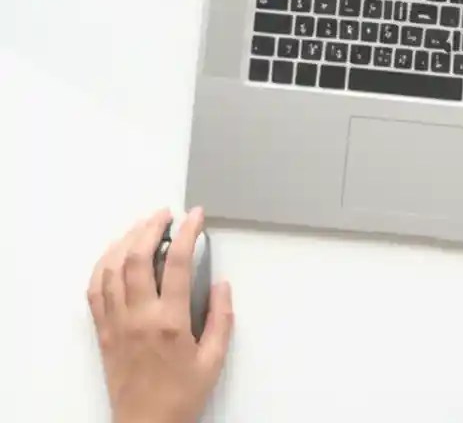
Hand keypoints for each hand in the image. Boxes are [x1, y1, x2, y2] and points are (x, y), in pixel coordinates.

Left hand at [86, 208, 233, 422]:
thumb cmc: (182, 395)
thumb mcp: (214, 359)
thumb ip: (221, 318)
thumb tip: (220, 284)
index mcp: (169, 322)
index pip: (176, 264)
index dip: (186, 232)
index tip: (195, 216)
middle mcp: (138, 317)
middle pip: (135, 258)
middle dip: (150, 227)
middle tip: (165, 214)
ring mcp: (115, 323)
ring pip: (111, 269)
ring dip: (125, 241)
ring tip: (141, 227)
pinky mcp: (102, 331)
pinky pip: (95, 290)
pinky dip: (102, 266)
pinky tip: (114, 255)